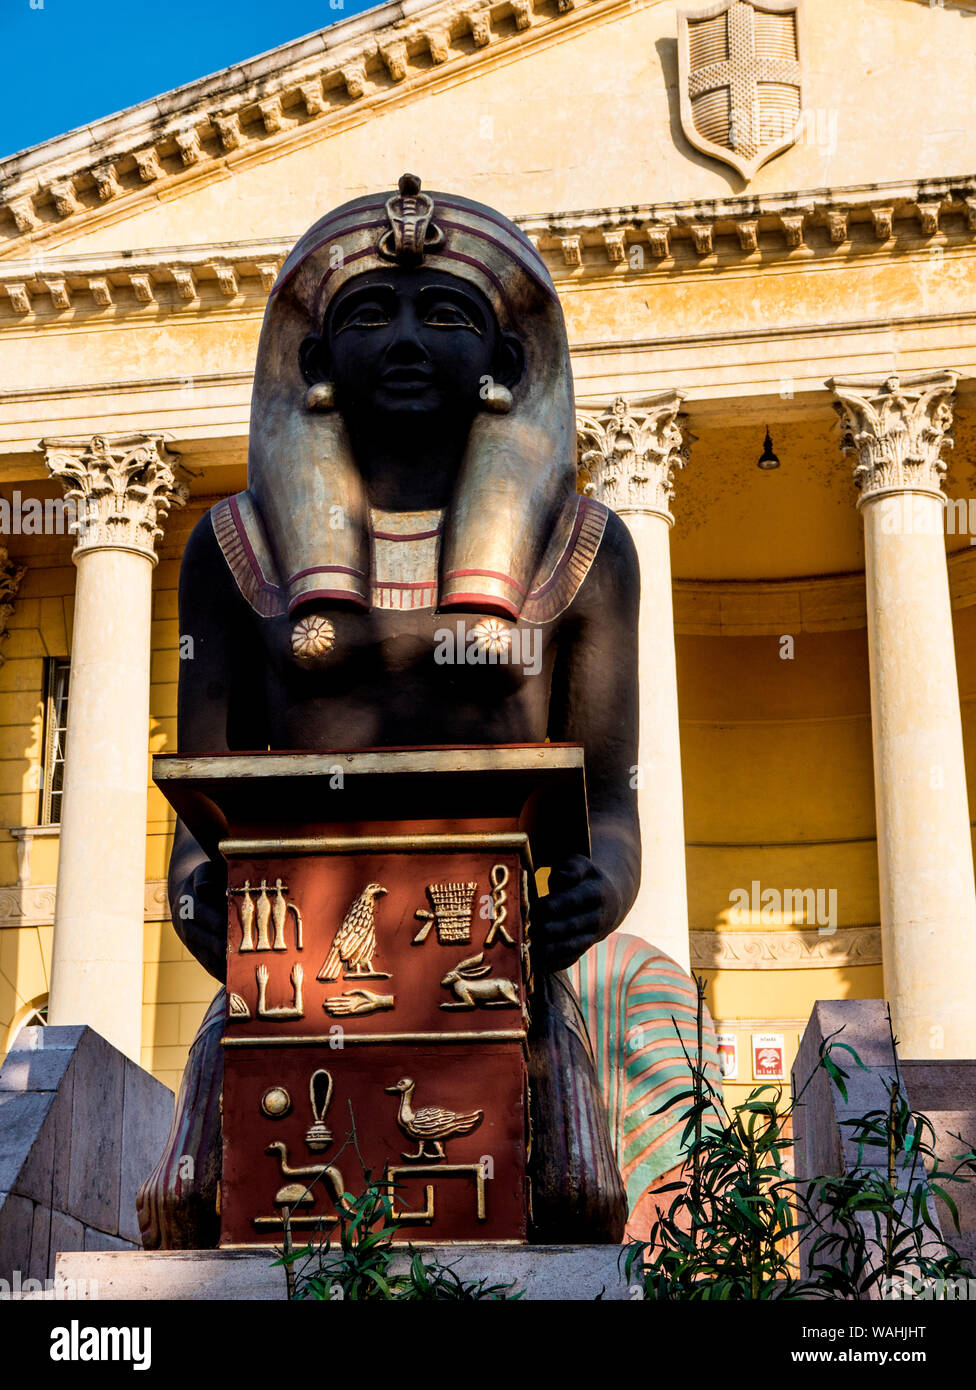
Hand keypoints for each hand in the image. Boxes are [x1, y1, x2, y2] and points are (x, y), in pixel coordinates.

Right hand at [323, 989, 394, 1015]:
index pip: (341, 999)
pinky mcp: (354, 1011)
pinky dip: (339, 1013)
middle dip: (331, 1005)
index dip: (334, 999)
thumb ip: (351, 992)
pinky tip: (334, 1013)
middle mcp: (351, 1004)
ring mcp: (352, 1008)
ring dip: (334, 1009)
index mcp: (352, 999)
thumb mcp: (359, 991)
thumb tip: (343, 994)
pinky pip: (345, 1012)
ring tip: (327, 1010)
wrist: (376, 1001)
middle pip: (339, 1004)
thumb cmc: (370, 996)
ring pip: (340, 1008)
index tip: (327, 999)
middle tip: (324, 1005)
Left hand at [531, 854, 620, 971]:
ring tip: (527, 947)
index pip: (570, 902)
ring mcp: (591, 938)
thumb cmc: (586, 880)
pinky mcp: (582, 951)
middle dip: (545, 928)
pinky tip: (533, 962)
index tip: (532, 906)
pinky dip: (550, 963)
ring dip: (547, 949)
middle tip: (525, 927)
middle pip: (567, 927)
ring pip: (568, 948)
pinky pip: (567, 960)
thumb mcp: (583, 865)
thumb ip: (571, 869)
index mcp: (595, 894)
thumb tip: (560, 879)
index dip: (550, 906)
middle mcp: (596, 919)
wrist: (610, 904)